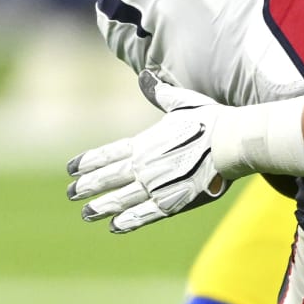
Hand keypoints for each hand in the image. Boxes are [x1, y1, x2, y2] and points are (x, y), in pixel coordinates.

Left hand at [66, 71, 233, 232]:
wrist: (231, 143)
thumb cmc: (211, 120)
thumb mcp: (183, 102)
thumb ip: (161, 95)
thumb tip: (146, 77)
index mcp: (144, 143)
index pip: (107, 154)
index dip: (88, 162)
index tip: (72, 169)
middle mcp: (144, 166)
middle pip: (108, 178)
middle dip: (87, 186)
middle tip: (72, 193)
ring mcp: (155, 187)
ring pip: (120, 199)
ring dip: (101, 207)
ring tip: (87, 213)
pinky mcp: (172, 203)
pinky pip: (143, 215)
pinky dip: (127, 221)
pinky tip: (114, 226)